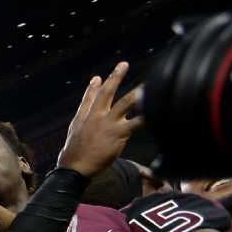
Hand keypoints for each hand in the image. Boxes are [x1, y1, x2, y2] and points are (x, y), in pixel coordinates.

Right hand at [58, 62, 144, 176]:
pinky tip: (157, 111)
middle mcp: (96, 116)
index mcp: (84, 117)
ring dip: (138, 92)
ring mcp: (108, 123)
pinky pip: (136, 122)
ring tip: (149, 84)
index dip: (93, 87)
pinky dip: (147, 116)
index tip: (98, 78)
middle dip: (115, 77)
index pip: (89, 98)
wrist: (74, 167)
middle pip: (107, 93)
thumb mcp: (74, 133)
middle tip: (124, 64)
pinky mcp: (118, 133)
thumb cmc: (74, 155)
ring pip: (125, 103)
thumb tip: (84, 117)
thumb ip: (81, 119)